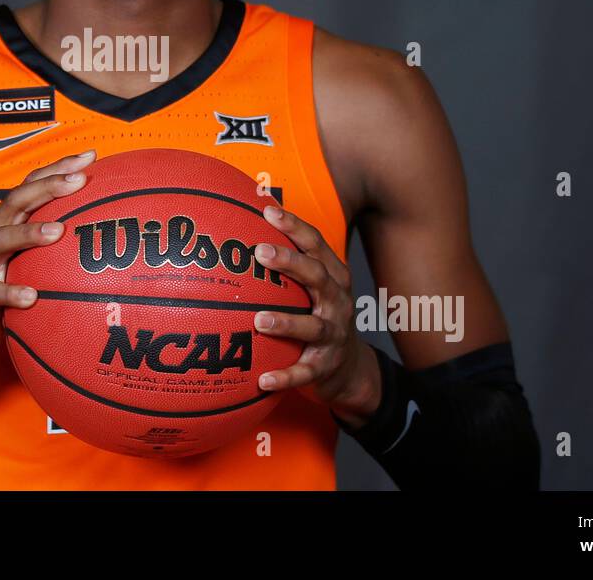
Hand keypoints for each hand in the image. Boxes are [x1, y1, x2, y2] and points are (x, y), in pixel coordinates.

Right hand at [0, 149, 94, 371]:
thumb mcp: (24, 263)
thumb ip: (51, 245)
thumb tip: (101, 234)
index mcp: (3, 224)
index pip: (30, 186)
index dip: (57, 168)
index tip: (90, 156)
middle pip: (16, 202)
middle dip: (48, 187)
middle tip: (79, 180)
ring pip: (2, 240)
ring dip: (30, 233)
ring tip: (59, 231)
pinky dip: (11, 292)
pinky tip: (32, 297)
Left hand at [252, 204, 373, 410]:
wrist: (350, 370)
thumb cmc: (319, 318)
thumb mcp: (312, 289)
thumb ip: (287, 266)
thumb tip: (241, 229)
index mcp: (332, 278)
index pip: (316, 245)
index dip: (294, 226)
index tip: (268, 210)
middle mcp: (337, 302)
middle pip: (317, 277)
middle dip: (291, 263)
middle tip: (260, 253)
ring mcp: (333, 335)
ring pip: (312, 327)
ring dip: (287, 323)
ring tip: (259, 320)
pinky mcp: (325, 367)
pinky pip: (304, 373)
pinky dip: (285, 377)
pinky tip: (262, 381)